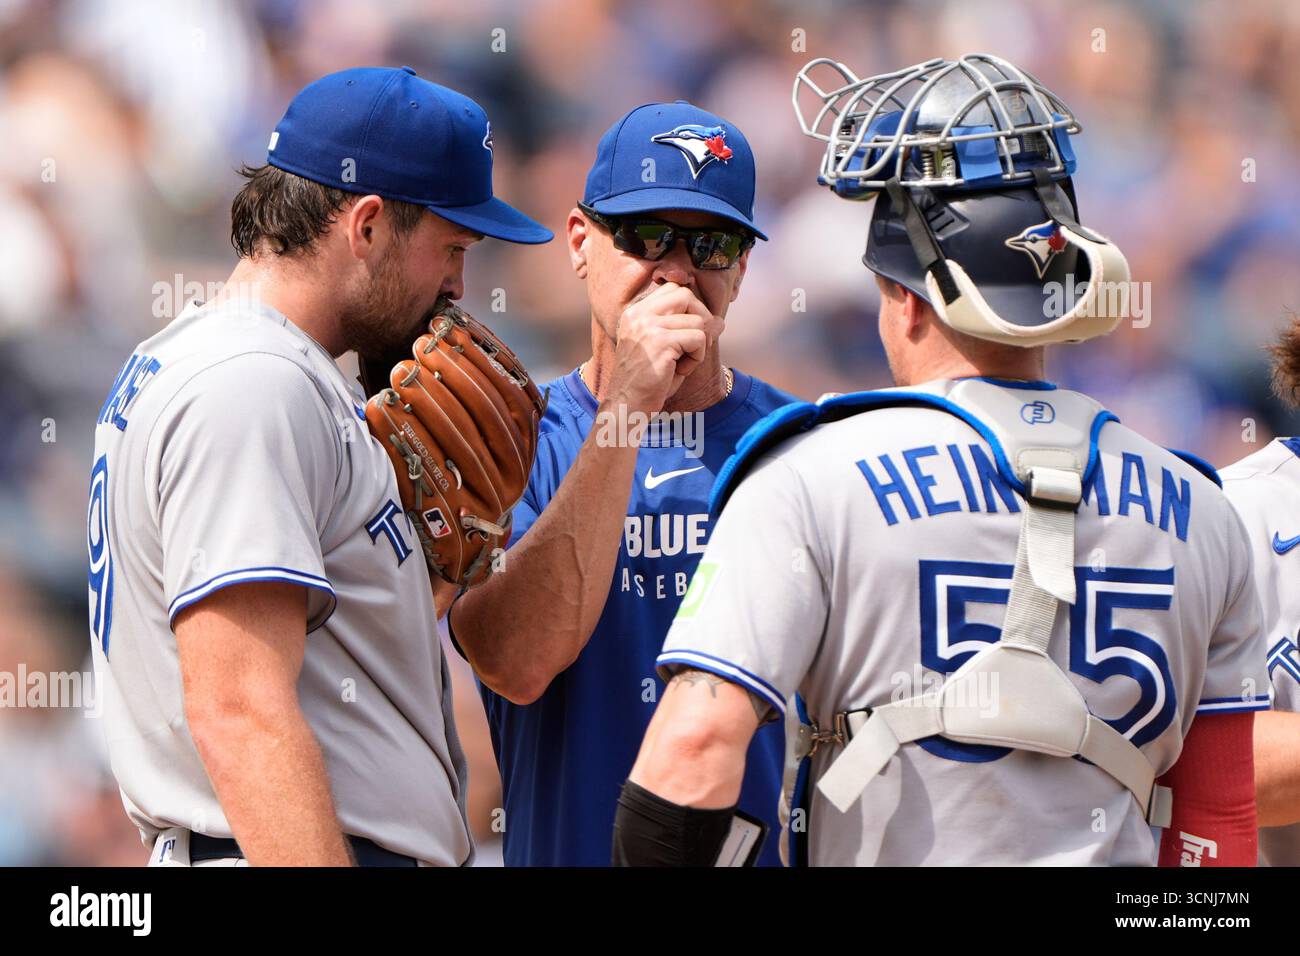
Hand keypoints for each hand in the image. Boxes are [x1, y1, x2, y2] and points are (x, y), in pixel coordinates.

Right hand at [606, 282, 723, 415]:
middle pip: (685, 295)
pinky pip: (698, 338)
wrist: (627, 405)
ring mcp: (648, 326)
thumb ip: (687, 329)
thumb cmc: (647, 381)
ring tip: (683, 363)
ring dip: (699, 344)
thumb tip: (720, 321)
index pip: (672, 290)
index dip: (690, 308)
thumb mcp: (666, 349)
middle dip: (701, 317)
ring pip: (697, 320)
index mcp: (635, 313)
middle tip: (697, 344)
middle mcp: (639, 315)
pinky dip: (697, 357)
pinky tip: (681, 370)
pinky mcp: (660, 342)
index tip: (689, 332)